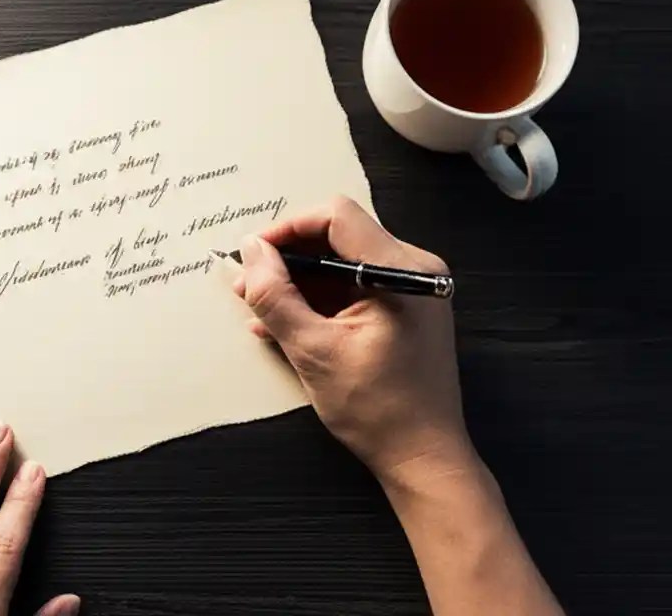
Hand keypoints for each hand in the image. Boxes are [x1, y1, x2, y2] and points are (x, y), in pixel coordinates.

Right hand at [232, 196, 473, 481]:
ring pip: (340, 262)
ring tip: (258, 306)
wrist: (423, 456)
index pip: (336, 217)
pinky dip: (317, 299)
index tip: (253, 254)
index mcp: (401, 271)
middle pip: (337, 236)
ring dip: (298, 281)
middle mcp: (413, 268)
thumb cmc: (379, 410)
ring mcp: (410, 288)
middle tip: (248, 283)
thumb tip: (250, 252)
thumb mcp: (314, 351)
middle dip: (288, 258)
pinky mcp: (402, 308)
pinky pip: (352, 287)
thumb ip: (277, 296)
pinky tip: (282, 322)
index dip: (287, 228)